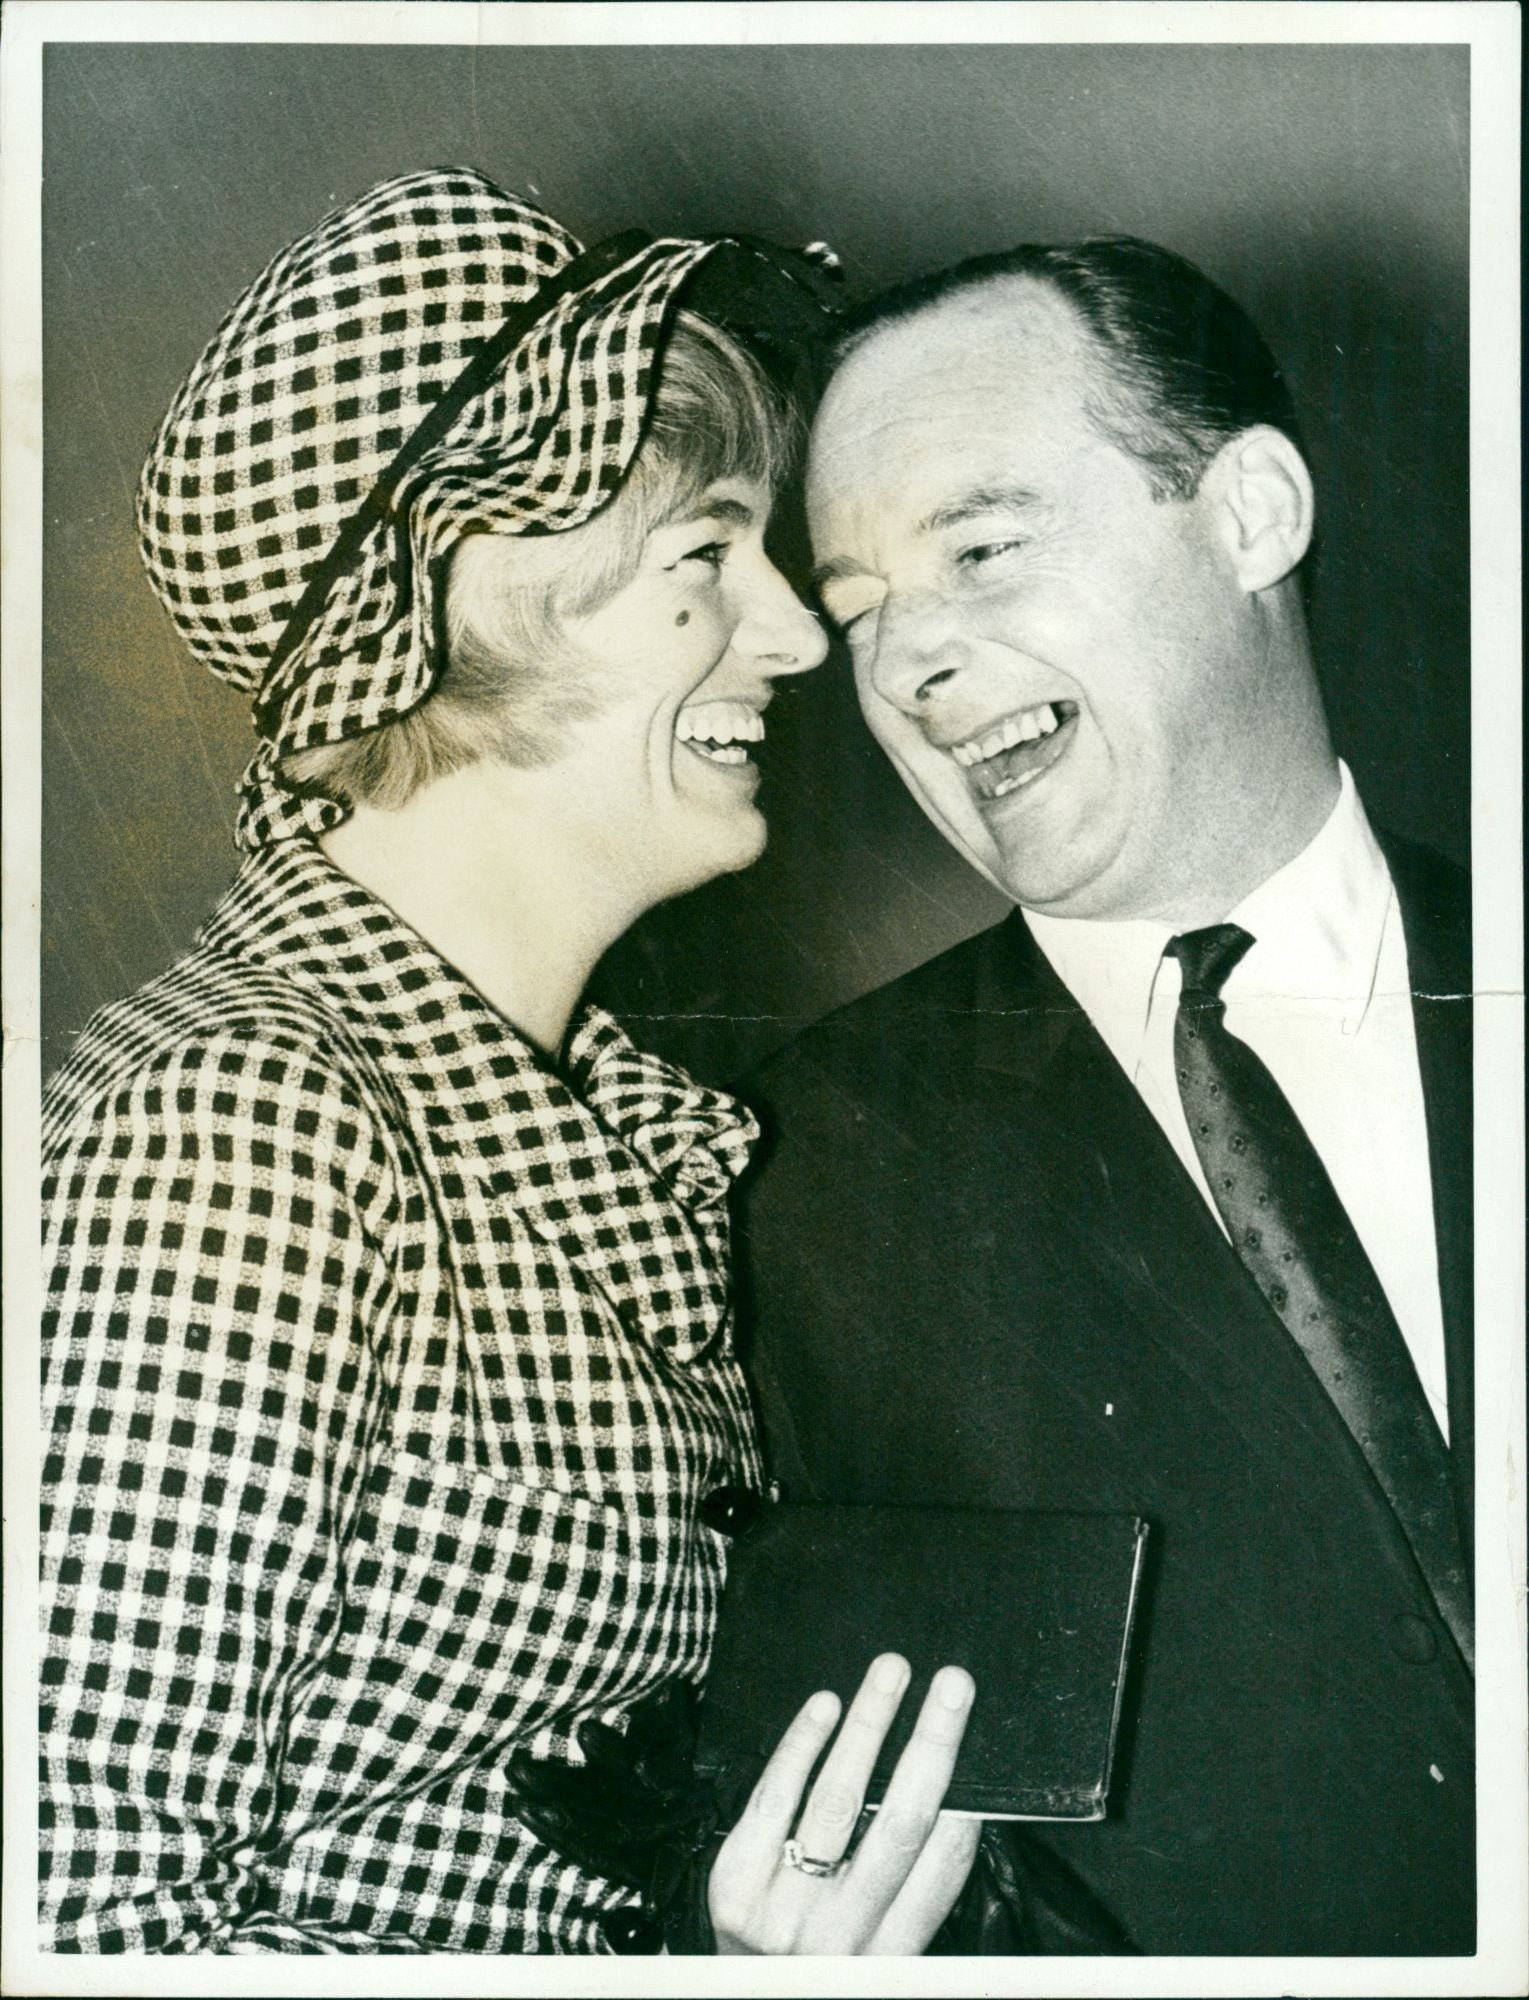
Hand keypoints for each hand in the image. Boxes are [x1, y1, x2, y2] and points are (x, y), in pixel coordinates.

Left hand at [707, 1652, 980, 1953]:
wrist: (743, 1996)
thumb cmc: (823, 1955)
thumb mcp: (877, 1943)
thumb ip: (907, 1884)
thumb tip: (953, 1791)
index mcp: (892, 1953)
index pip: (941, 1869)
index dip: (965, 1802)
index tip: (979, 1741)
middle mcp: (842, 1937)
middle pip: (899, 1823)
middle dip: (930, 1743)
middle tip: (952, 1683)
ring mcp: (783, 1912)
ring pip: (837, 1799)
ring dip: (869, 1724)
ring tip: (891, 1671)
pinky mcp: (734, 1885)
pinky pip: (773, 1799)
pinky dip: (802, 1746)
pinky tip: (825, 1704)